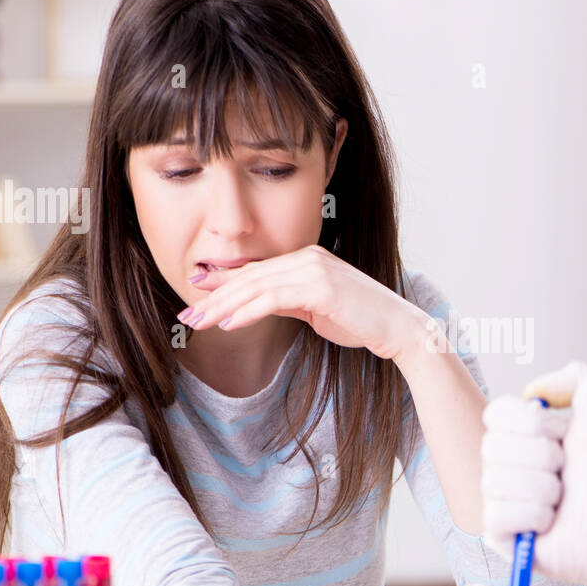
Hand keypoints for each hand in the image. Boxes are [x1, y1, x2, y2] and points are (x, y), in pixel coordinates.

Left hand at [178, 244, 423, 360]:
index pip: (257, 270)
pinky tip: (228, 323)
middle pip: (250, 276)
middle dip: (215, 297)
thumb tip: (258, 305)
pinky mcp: (320, 287)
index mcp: (307, 257)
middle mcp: (308, 256)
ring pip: (256, 286)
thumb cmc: (362, 321)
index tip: (197, 295)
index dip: (223, 282)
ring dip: (222, 306)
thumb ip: (288, 301)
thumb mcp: (317, 308)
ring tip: (198, 322)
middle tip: (188, 315)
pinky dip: (246, 311)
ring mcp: (314, 269)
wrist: (399, 328)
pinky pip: (272, 299)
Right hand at [481, 361, 586, 585]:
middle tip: (566, 471)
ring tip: (562, 500)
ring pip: (497, 480)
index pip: (496, 413)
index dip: (533, 422)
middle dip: (543, 457)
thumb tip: (532, 392)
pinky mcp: (500, 535)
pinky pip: (499, 514)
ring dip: (544, 489)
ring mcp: (500, 499)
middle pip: (493, 446)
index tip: (563, 434)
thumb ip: (574, 378)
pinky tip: (551, 522)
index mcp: (521, 435)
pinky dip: (534, 517)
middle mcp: (505, 464)